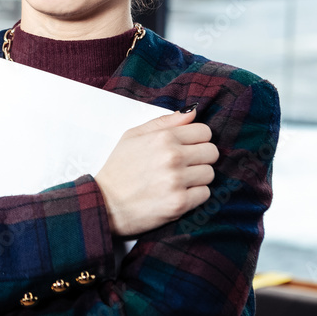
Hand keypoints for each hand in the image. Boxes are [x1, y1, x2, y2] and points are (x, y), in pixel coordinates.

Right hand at [94, 107, 217, 236]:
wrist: (104, 203)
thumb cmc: (118, 168)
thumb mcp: (133, 136)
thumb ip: (164, 122)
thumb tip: (192, 112)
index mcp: (163, 138)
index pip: (205, 132)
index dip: (197, 140)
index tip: (187, 148)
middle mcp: (173, 157)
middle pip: (212, 152)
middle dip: (200, 158)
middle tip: (183, 165)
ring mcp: (177, 181)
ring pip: (210, 174)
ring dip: (197, 178)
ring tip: (177, 181)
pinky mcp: (180, 203)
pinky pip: (205, 194)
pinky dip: (194, 196)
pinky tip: (176, 194)